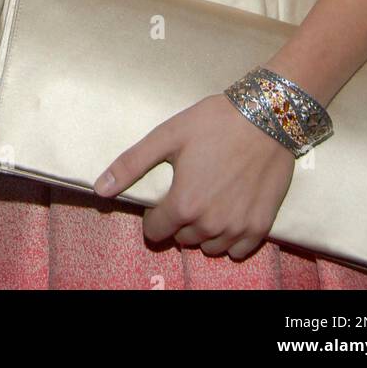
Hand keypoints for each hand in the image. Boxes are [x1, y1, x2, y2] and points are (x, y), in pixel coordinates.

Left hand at [94, 93, 294, 259]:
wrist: (266, 117)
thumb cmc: (213, 123)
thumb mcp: (167, 136)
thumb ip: (131, 164)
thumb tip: (100, 189)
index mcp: (183, 204)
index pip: (155, 232)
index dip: (155, 215)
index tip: (164, 197)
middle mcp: (209, 224)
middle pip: (181, 239)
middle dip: (179, 220)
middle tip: (189, 190)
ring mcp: (237, 228)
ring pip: (208, 247)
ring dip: (203, 231)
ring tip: (209, 199)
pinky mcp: (261, 226)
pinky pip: (237, 251)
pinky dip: (230, 239)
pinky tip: (229, 213)